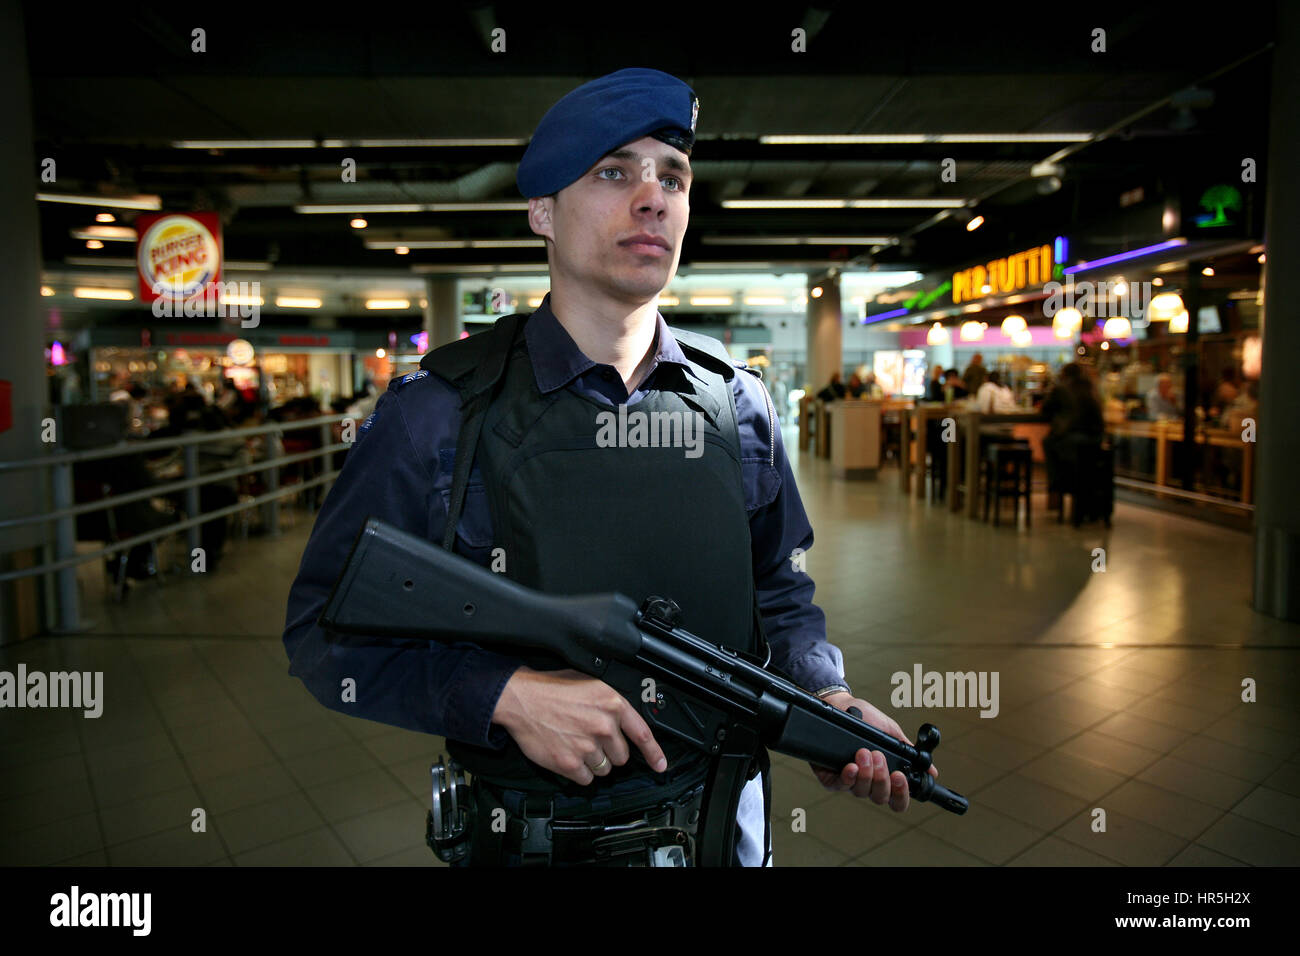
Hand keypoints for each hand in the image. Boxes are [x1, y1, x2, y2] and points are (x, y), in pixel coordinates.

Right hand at [491, 667, 667, 785]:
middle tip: (591, 738)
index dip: (654, 753)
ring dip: (593, 761)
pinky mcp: (570, 763)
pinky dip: (579, 772)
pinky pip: (586, 779)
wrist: (521, 699)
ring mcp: (587, 746)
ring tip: (576, 743)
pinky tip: (568, 755)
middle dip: (610, 751)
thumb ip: (611, 703)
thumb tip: (626, 720)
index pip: (643, 734)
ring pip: (604, 769)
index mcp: (611, 703)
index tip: (659, 765)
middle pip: (622, 756)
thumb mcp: (590, 683)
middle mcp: (603, 725)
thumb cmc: (551, 689)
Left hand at [809, 693, 939, 811]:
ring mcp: (849, 782)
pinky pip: (840, 787)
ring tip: (863, 753)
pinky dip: (848, 778)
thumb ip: (908, 752)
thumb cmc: (865, 719)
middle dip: (882, 779)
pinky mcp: (831, 778)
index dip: (901, 795)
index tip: (900, 777)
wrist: (841, 705)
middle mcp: (868, 783)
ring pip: (862, 793)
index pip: (897, 799)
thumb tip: (931, 769)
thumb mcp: (890, 733)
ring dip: (866, 774)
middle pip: (880, 798)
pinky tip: (851, 766)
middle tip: (878, 757)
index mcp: (885, 776)